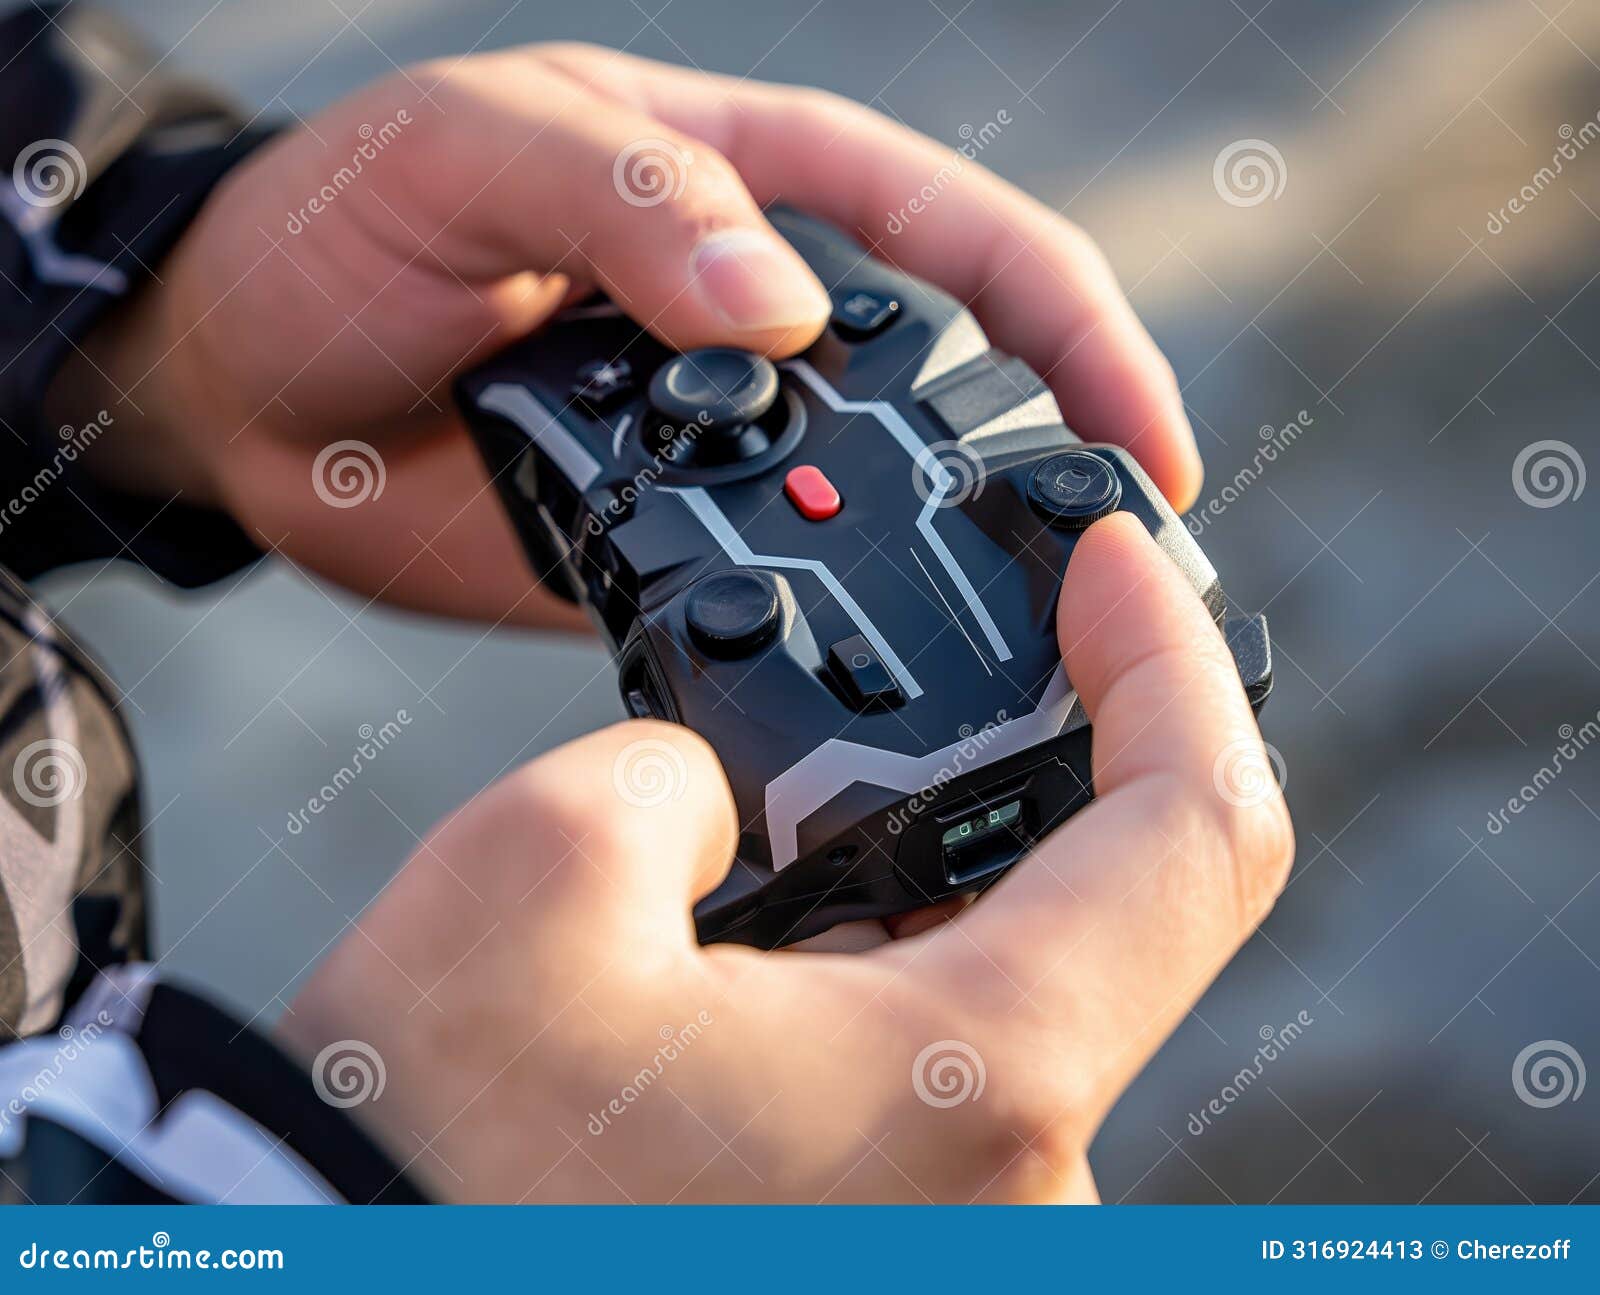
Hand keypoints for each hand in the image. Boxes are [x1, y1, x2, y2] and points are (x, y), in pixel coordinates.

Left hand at [61, 44, 1200, 626]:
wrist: (235, 375)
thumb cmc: (340, 218)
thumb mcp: (475, 150)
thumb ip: (630, 206)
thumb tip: (777, 309)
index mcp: (760, 189)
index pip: (969, 243)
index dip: (1077, 337)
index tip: (1144, 447)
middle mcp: (763, 320)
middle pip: (958, 386)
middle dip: (1055, 471)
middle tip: (1124, 587)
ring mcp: (721, 441)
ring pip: (874, 504)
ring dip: (946, 568)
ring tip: (1026, 653)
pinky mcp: (666, 540)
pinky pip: (775, 586)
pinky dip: (824, 630)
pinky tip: (862, 682)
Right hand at [277, 515, 1289, 1202]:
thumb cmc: (427, 1172)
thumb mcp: (525, 879)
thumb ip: (664, 768)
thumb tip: (707, 798)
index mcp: (981, 1079)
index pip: (1196, 835)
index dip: (1171, 663)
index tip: (1111, 565)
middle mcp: (1013, 1189)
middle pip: (1085, 911)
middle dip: (975, 781)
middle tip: (854, 714)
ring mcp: (959, 1226)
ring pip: (989, 993)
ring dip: (892, 889)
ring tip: (753, 861)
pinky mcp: (891, 1241)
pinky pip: (927, 1074)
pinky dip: (862, 982)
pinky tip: (738, 962)